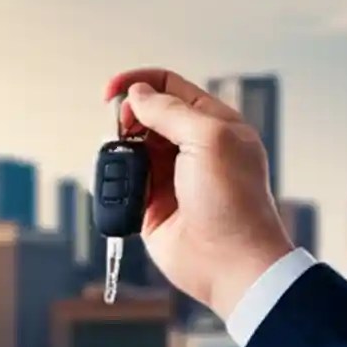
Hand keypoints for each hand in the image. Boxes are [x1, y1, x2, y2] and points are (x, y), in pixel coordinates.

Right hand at [107, 69, 293, 317]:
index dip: (139, 83)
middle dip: (127, 121)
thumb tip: (137, 95)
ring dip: (121, 156)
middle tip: (124, 134)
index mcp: (213, 124)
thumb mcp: (208, 138)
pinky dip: (117, 185)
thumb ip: (170, 111)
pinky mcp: (152, 206)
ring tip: (131, 172)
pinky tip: (128, 193)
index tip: (112, 92)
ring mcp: (171, 177)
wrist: (230, 263)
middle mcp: (191, 148)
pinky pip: (124, 185)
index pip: (169, 87)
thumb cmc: (233, 202)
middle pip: (145, 117)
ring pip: (130, 151)